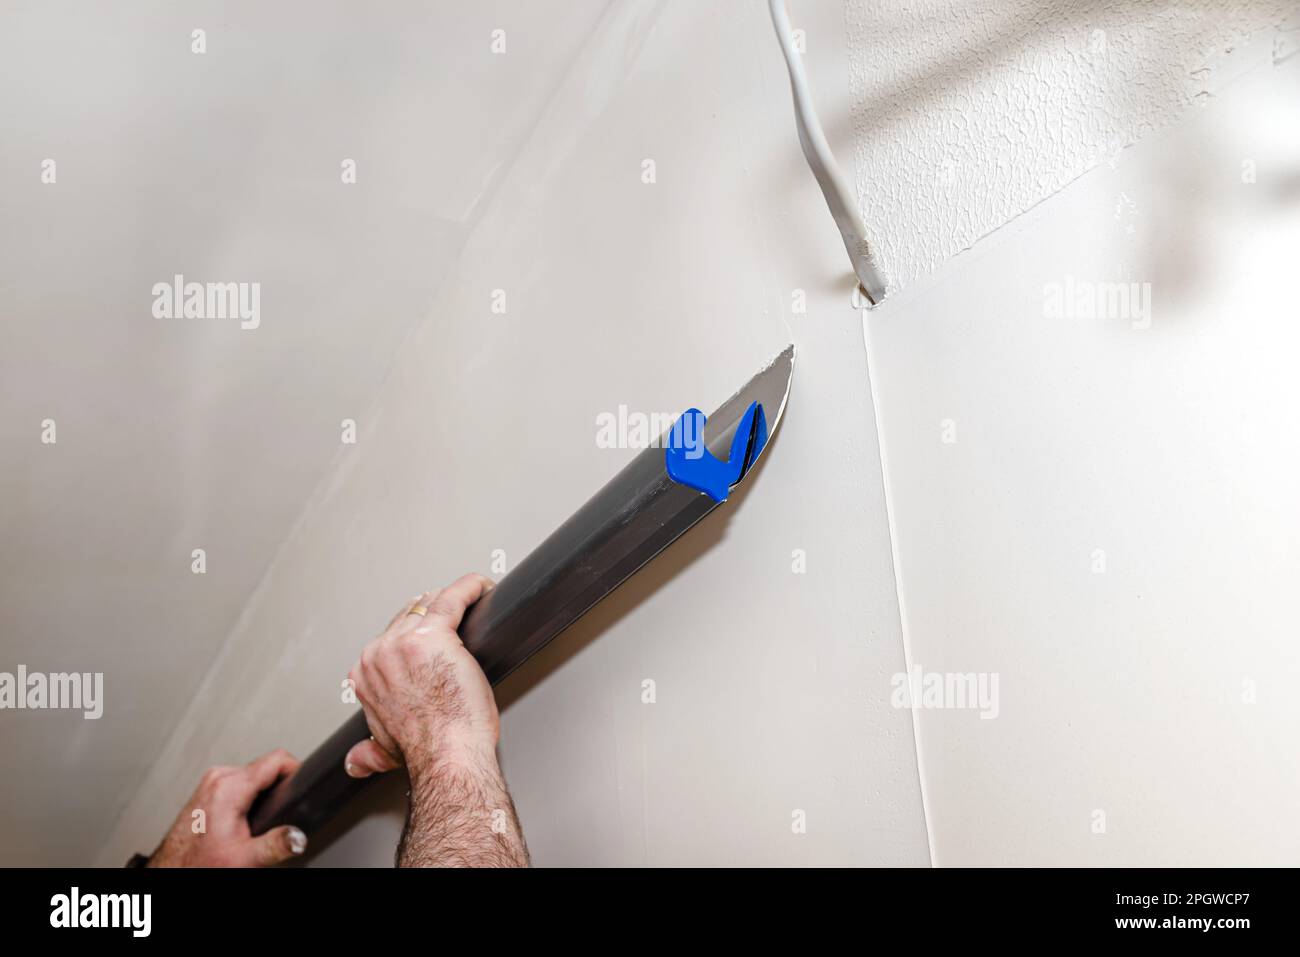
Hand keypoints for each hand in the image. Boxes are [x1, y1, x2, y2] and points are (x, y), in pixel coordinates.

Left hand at [147, 749, 306, 866]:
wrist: (174, 870)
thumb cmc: (199, 864)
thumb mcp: (245, 858)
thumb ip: (276, 844)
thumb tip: (298, 835)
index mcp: (229, 787)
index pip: (276, 759)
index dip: (296, 769)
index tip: (301, 784)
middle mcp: (218, 778)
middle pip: (265, 767)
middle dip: (278, 786)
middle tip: (279, 813)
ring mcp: (211, 782)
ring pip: (252, 774)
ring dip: (262, 792)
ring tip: (261, 817)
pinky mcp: (207, 788)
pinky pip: (238, 781)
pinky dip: (247, 795)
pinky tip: (244, 817)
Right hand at [344, 573, 528, 865]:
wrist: (446, 756)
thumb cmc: (428, 750)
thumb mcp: (385, 750)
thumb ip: (368, 752)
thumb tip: (357, 760)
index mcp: (365, 674)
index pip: (390, 635)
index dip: (414, 631)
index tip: (434, 634)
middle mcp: (379, 654)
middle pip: (410, 614)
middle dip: (434, 613)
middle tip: (459, 617)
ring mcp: (403, 641)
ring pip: (430, 603)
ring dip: (452, 599)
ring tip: (473, 601)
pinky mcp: (436, 633)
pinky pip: (453, 598)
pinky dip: (469, 589)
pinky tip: (481, 588)